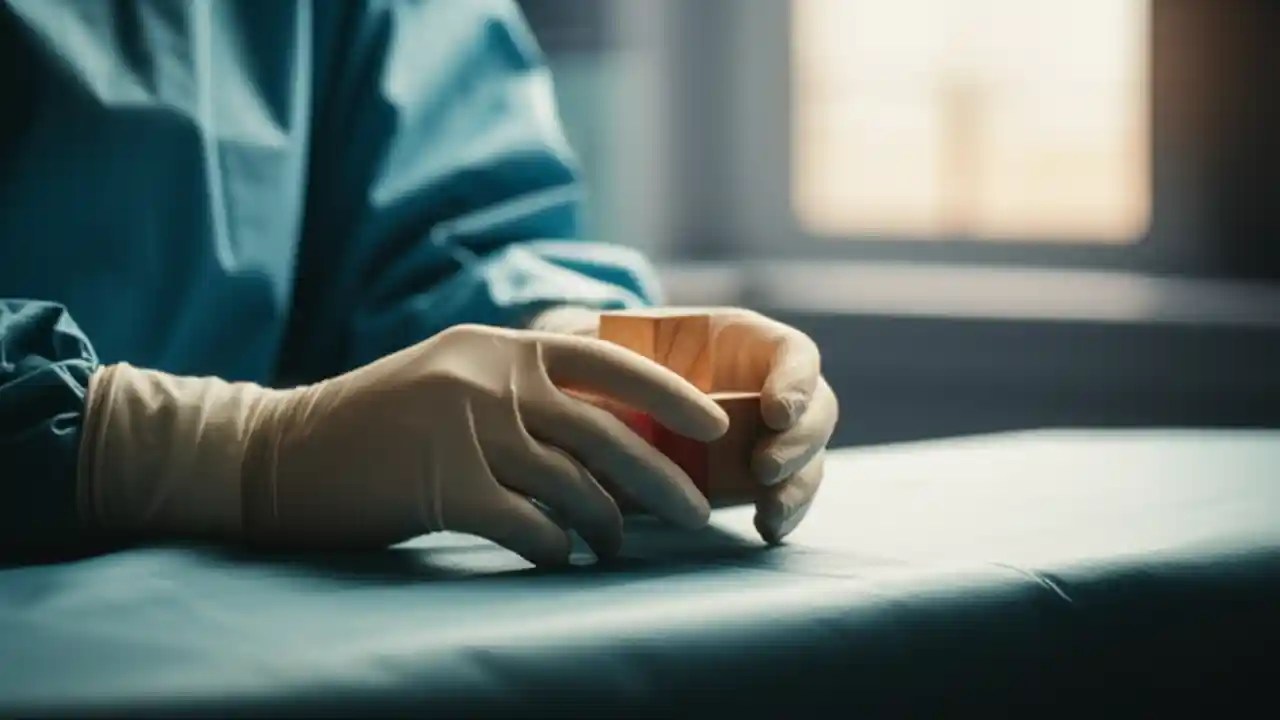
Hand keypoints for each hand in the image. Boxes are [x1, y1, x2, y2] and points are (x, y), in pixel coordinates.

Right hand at [80, 325, 728, 565]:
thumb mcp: (447, 377)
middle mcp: (491, 380)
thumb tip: (597, 430)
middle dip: (663, 479)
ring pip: (575, 486)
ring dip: (608, 527)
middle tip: (697, 513)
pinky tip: (558, 558)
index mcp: (497, 347)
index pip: (608, 362)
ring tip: (615, 549)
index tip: (714, 425)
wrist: (276, 454)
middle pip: (608, 434)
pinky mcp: (446, 488)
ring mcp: (468, 431)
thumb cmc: (369, 423)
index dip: (670, 396)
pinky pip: (532, 526)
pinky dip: (556, 548)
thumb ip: (515, 387)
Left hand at [530, 306, 837, 542]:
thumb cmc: (608, 353)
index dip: (795, 382)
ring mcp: (768, 432)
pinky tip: (766, 529)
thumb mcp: (611, 346)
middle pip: (816, 410)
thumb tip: (615, 402)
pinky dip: (783, 512)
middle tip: (765, 469)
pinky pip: (785, 492)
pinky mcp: (755, 474)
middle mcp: (768, 384)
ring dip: (797, 486)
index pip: (794, 354)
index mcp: (744, 340)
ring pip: (808, 457)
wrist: (598, 388)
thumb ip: (623, 367)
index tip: (776, 412)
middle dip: (799, 443)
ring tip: (770, 513)